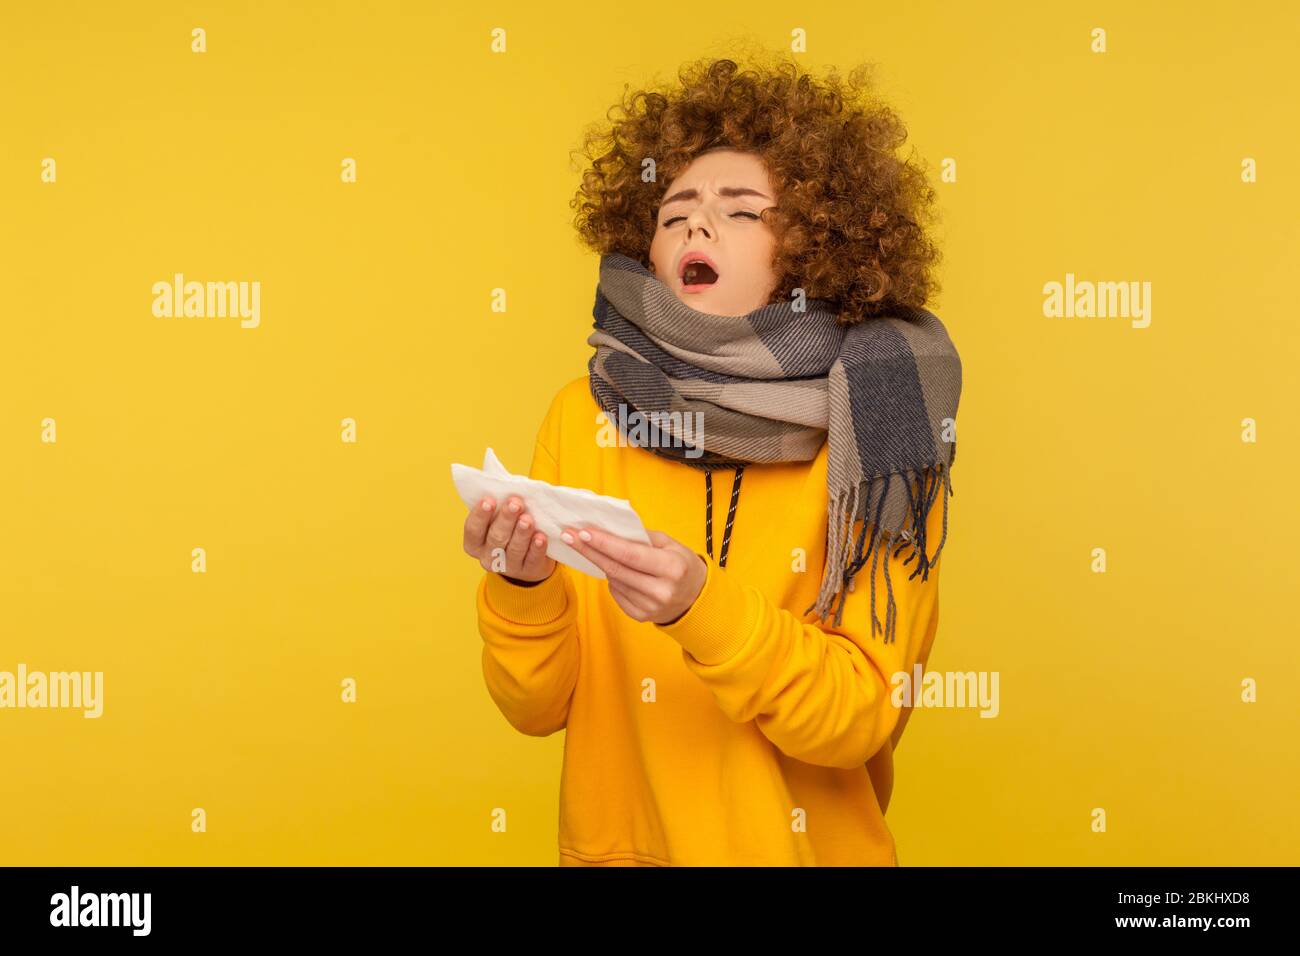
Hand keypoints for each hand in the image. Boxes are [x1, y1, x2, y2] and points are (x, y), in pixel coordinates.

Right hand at [463, 495, 555, 583]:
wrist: (530, 554)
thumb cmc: (510, 525)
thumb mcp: (500, 513)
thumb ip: (498, 498)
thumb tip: (497, 477)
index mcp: (474, 543)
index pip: (472, 529)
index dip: (480, 515)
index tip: (489, 499)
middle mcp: (487, 557)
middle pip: (495, 538)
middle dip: (506, 519)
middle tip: (515, 503)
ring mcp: (508, 567)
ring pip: (514, 549)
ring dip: (521, 533)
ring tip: (528, 519)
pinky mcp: (528, 571)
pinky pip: (532, 559)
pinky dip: (537, 548)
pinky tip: (541, 536)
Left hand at [560, 526, 705, 624]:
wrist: (697, 598)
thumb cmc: (682, 565)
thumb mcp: (671, 544)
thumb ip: (642, 537)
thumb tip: (610, 529)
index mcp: (671, 568)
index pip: (629, 554)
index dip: (604, 543)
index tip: (583, 532)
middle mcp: (661, 590)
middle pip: (615, 568)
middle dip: (589, 550)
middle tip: (569, 536)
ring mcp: (650, 606)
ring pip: (613, 581)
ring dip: (600, 563)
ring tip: (592, 549)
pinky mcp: (641, 616)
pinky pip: (616, 594)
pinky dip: (612, 580)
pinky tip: (614, 570)